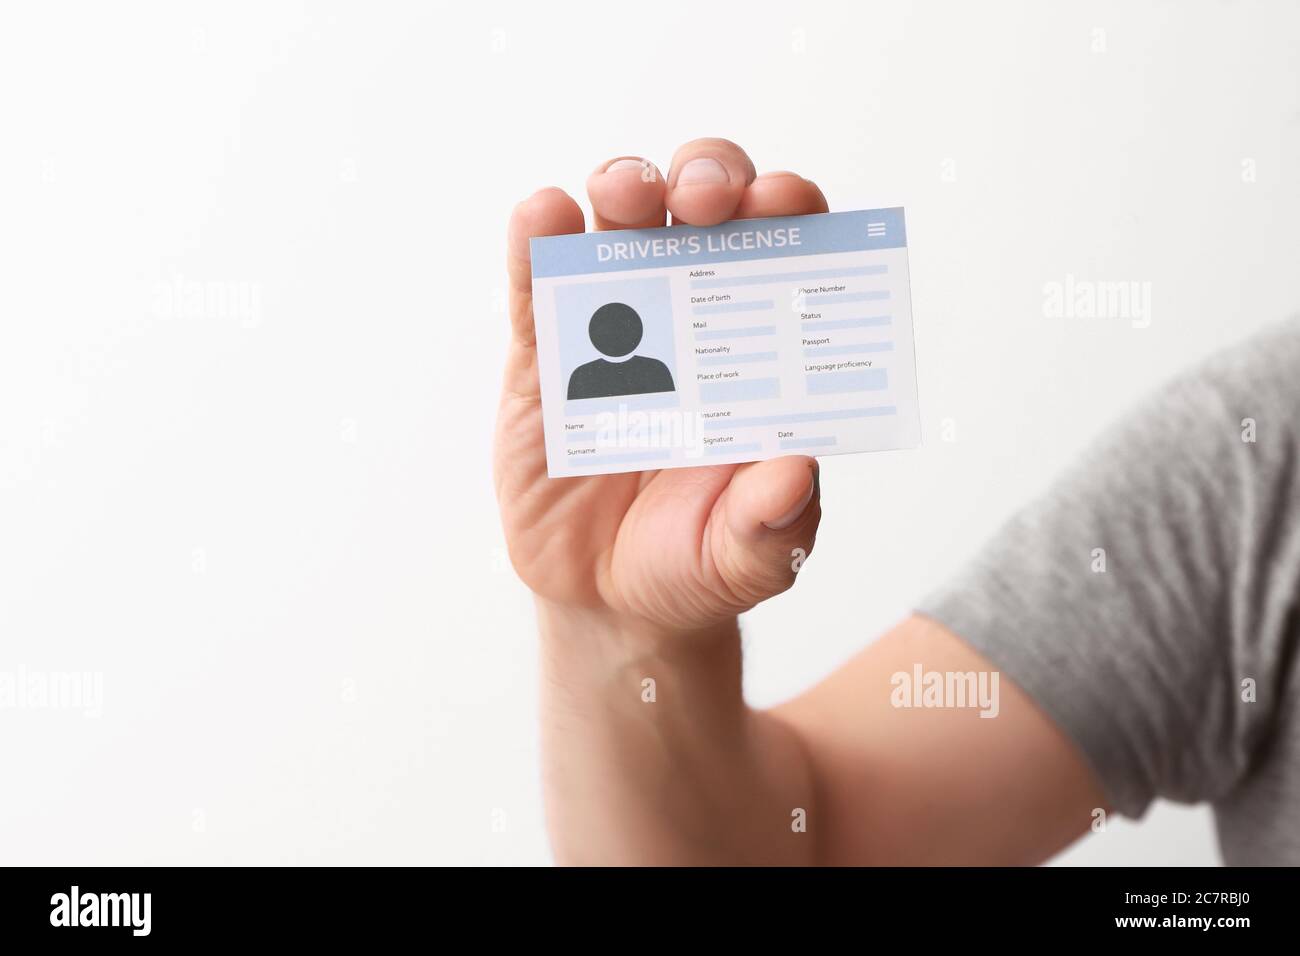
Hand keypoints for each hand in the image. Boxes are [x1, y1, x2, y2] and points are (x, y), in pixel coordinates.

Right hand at [495, 138, 826, 633]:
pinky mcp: (542, 355)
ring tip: (626, 196)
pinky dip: (535, 241)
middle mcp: (691, 315)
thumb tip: (796, 472)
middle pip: (702, 208)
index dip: (788, 210)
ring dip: (625, 186)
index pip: (783, 248)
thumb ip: (774, 522)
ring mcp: (612, 326)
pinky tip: (543, 216)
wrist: (609, 600)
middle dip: (707, 175)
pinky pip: (535, 284)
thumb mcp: (748, 557)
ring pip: (619, 223)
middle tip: (706, 199)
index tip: (785, 206)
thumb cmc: (696, 561)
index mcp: (758, 346)